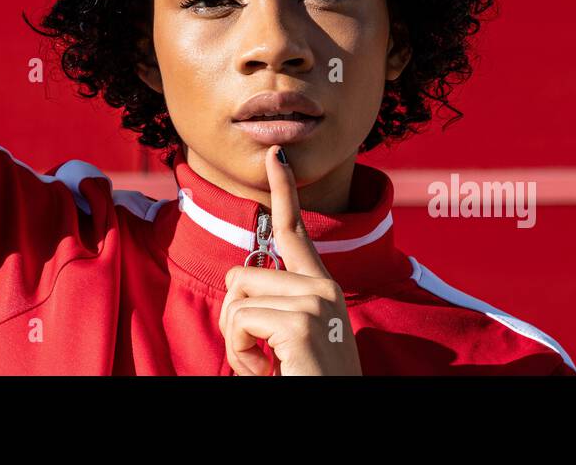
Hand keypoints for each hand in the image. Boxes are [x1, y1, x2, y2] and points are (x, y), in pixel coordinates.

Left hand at [218, 145, 363, 375]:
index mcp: (323, 290)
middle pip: (241, 274)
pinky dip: (242, 357)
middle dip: (235, 321)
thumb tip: (241, 285)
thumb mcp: (291, 342)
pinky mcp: (301, 322)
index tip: (274, 155)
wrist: (340, 419)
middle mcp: (325, 289)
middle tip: (265, 359)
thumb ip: (274, 308)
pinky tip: (272, 374)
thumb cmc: (308, 383)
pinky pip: (240, 323)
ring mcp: (317, 303)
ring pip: (236, 299)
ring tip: (271, 369)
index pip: (296, 232)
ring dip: (238, 343)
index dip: (283, 191)